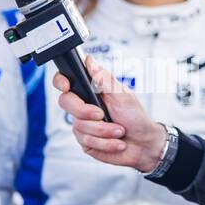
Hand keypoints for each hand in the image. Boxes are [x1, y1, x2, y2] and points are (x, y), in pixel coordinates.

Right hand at [53, 55, 167, 173]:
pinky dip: (105, 143)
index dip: (60, 81)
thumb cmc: (135, 117)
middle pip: (66, 103)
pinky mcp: (86, 142)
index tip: (66, 86)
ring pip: (79, 126)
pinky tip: (116, 142)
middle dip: (85, 111)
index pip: (66, 81)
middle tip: (102, 114)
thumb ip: (104, 79)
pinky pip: (87, 142)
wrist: (144, 144)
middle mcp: (83, 107)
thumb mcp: (123, 95)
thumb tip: (90, 60)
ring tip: (119, 130)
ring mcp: (83, 125)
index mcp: (91, 91)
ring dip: (104, 131)